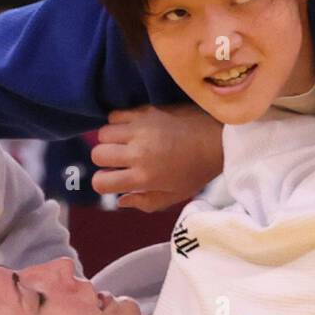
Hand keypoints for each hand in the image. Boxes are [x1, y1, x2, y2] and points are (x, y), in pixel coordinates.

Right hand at [91, 103, 223, 210]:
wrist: (216, 139)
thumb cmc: (196, 171)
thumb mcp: (174, 196)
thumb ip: (145, 203)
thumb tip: (121, 200)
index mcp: (143, 177)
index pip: (101, 181)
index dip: (103, 183)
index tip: (114, 180)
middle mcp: (138, 152)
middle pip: (97, 154)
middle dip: (104, 161)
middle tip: (120, 161)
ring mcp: (140, 129)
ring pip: (103, 133)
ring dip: (110, 141)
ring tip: (126, 144)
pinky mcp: (145, 111)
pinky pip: (115, 115)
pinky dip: (118, 123)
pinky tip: (132, 130)